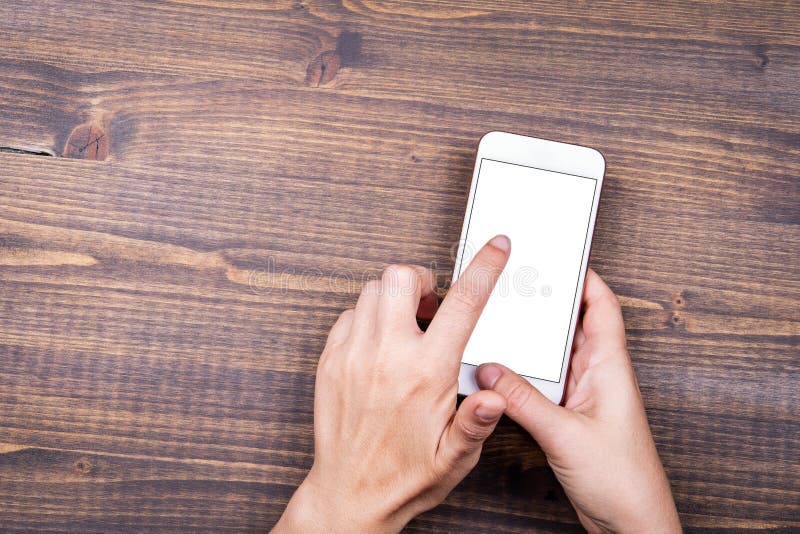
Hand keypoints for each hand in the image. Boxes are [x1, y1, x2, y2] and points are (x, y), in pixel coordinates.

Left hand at [274, 236, 511, 532]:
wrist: (350, 494)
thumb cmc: (405, 475)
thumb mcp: (457, 457)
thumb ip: (478, 420)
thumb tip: (497, 395)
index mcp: (427, 373)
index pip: (463, 302)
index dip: (484, 267)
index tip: (495, 247)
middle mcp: (387, 355)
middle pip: (401, 276)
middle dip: (422, 277)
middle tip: (432, 302)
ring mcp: (353, 355)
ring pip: (370, 290)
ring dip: (392, 297)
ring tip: (406, 325)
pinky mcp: (330, 362)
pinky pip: (346, 315)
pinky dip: (365, 316)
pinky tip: (378, 342)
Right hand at [476, 270, 680, 532]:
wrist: (631, 523)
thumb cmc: (622, 479)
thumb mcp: (565, 434)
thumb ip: (523, 401)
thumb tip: (489, 371)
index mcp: (610, 368)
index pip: (602, 307)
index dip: (584, 278)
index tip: (557, 256)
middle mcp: (598, 376)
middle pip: (573, 325)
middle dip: (548, 303)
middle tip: (519, 283)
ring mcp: (584, 396)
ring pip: (556, 353)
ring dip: (534, 340)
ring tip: (504, 322)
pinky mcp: (570, 416)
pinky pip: (545, 381)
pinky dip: (525, 372)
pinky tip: (504, 370)